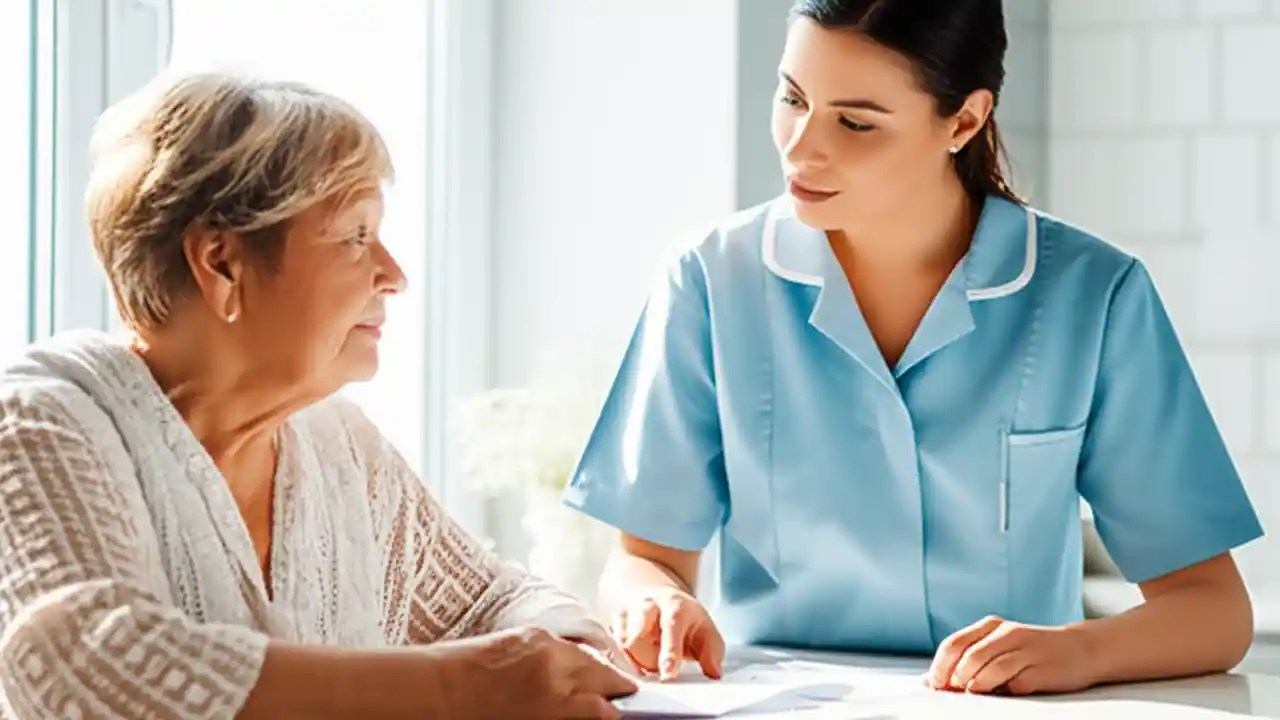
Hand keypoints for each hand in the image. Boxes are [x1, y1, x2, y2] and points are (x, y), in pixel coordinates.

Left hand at [440, 626, 637, 718]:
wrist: (434, 691)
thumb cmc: (474, 718)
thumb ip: (565, 718)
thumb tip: (592, 715)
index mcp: (554, 705)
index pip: (602, 709)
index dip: (612, 713)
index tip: (618, 715)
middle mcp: (554, 672)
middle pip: (602, 674)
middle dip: (615, 684)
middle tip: (627, 692)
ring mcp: (543, 648)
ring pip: (585, 655)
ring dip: (596, 667)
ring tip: (605, 677)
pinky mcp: (529, 633)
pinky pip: (562, 644)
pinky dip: (572, 654)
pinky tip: (573, 663)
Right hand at [612, 587, 724, 680]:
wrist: (655, 594)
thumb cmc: (684, 618)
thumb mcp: (705, 630)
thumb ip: (712, 653)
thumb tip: (714, 673)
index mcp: (674, 605)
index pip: (670, 628)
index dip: (669, 653)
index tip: (668, 674)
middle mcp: (647, 605)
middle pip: (637, 637)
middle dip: (647, 660)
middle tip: (660, 666)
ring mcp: (627, 612)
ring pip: (624, 646)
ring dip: (638, 661)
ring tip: (651, 657)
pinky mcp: (613, 622)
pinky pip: (613, 647)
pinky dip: (626, 658)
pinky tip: (638, 655)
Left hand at [926, 616, 1097, 694]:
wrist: (1080, 649)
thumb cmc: (1031, 651)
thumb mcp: (1000, 645)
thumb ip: (971, 657)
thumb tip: (935, 680)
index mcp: (991, 626)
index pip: (954, 644)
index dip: (940, 666)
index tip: (933, 684)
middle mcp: (1007, 633)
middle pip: (969, 656)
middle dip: (955, 678)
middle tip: (951, 692)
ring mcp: (1025, 650)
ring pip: (990, 668)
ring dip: (976, 685)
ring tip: (974, 693)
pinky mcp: (1041, 670)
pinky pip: (1015, 683)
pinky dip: (1003, 691)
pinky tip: (1003, 693)